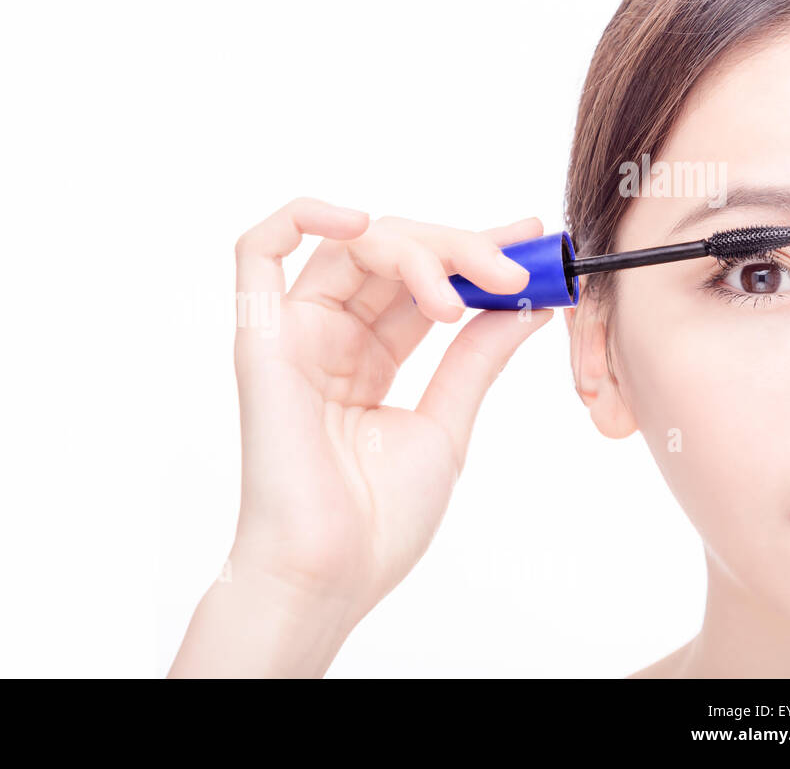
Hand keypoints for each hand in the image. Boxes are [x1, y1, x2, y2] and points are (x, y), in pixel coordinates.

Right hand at [171, 198, 551, 675]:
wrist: (329, 572)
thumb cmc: (377, 521)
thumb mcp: (447, 425)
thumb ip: (476, 357)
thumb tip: (528, 302)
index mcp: (366, 360)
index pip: (421, 281)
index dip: (474, 253)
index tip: (532, 242)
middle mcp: (327, 339)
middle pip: (390, 254)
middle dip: (460, 249)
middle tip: (517, 270)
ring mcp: (291, 335)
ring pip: (349, 246)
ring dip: (418, 248)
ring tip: (470, 286)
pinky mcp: (259, 338)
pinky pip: (257, 251)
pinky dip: (303, 216)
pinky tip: (359, 220)